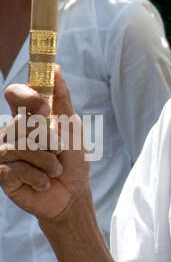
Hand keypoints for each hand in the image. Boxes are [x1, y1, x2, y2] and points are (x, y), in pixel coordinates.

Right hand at [0, 67, 91, 222]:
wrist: (72, 192)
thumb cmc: (73, 158)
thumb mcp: (72, 125)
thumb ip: (62, 98)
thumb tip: (55, 68)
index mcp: (27, 116)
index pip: (14, 94)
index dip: (26, 97)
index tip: (45, 108)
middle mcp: (11, 131)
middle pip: (23, 123)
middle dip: (49, 140)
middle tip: (58, 151)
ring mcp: (4, 152)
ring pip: (23, 147)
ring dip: (48, 161)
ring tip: (55, 169)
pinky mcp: (2, 174)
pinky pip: (18, 169)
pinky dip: (40, 177)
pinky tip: (44, 182)